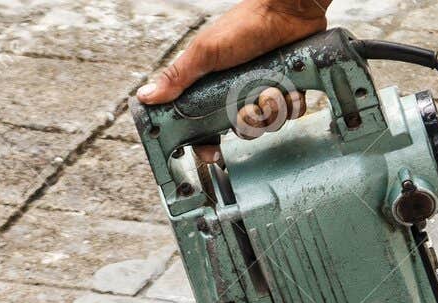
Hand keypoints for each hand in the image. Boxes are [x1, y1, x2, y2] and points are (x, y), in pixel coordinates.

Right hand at [136, 0, 329, 136]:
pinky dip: (291, 103)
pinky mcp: (288, 91)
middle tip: (249, 108)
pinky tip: (290, 87)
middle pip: (241, 131)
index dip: (208, 145)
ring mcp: (263, 93)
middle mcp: (238, 94)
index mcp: (213, 88)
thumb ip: (178, 76)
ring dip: (271, 110)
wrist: (286, 11)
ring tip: (271, 89)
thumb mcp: (205, 51)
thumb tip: (146, 96)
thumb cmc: (245, 25)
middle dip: (248, 124)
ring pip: (268, 125)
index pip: (206, 130)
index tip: (214, 154)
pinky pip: (290, 114)